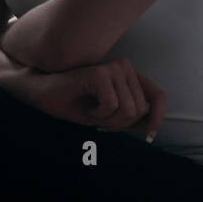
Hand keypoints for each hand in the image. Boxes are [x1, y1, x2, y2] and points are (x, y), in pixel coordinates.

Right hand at [28, 57, 166, 137]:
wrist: (44, 94)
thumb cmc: (76, 104)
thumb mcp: (108, 115)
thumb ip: (130, 117)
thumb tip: (152, 127)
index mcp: (130, 74)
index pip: (158, 95)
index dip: (158, 117)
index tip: (149, 135)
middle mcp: (125, 66)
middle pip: (140, 109)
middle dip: (120, 124)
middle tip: (100, 122)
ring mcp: (113, 67)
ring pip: (128, 110)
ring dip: (108, 121)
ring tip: (93, 114)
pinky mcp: (100, 73)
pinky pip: (112, 105)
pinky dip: (99, 115)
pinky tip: (87, 108)